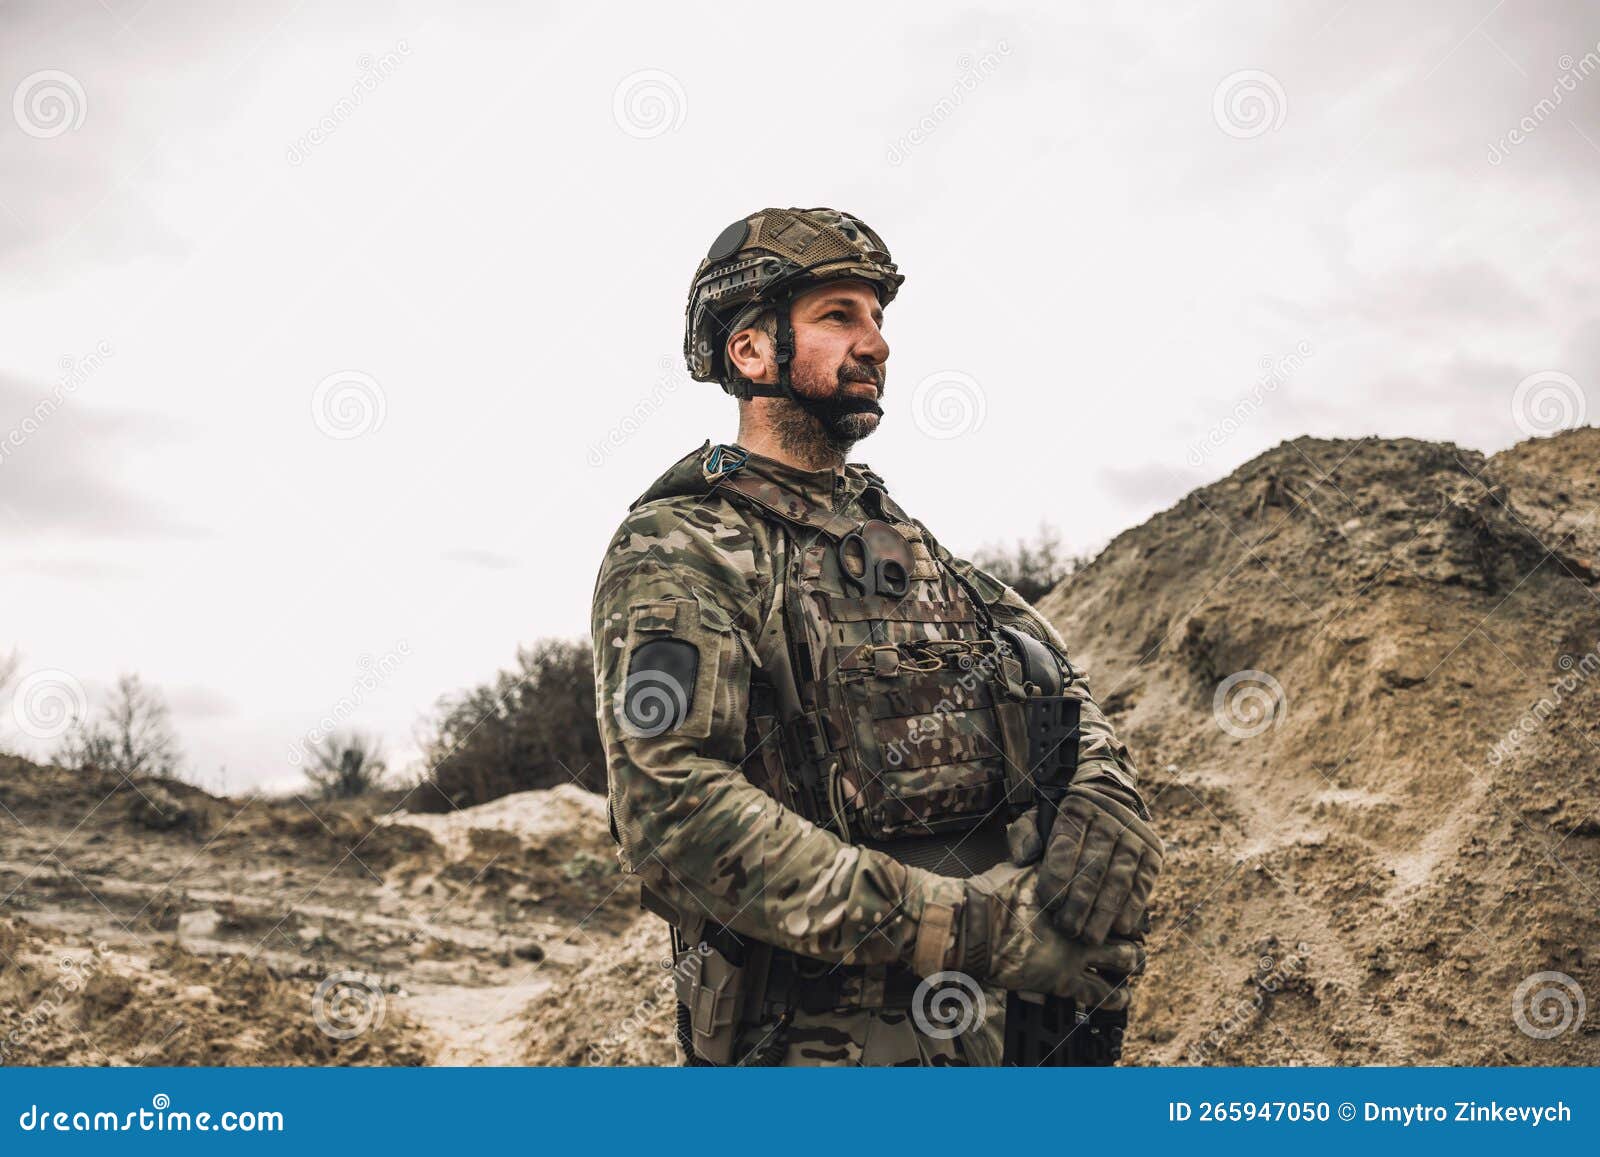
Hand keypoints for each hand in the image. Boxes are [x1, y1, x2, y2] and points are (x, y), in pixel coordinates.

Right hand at [963, 862, 1143, 1007]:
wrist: (973, 928)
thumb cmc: (991, 898)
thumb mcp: (1023, 870)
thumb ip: (1048, 868)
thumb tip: (1053, 855)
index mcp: (1074, 893)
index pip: (1111, 895)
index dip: (1121, 901)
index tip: (1125, 905)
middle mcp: (1081, 921)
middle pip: (1125, 926)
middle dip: (1134, 932)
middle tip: (1136, 936)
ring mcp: (1075, 952)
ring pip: (1122, 961)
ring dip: (1132, 963)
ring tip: (1135, 966)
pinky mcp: (1064, 981)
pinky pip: (1101, 994)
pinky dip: (1116, 998)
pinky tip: (1122, 998)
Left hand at [1010, 785, 1162, 944]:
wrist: (1108, 807)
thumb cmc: (1065, 825)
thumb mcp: (1038, 820)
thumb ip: (1024, 836)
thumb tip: (1022, 858)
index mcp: (1078, 807)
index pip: (1066, 845)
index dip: (1058, 878)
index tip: (1050, 905)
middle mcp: (1110, 817)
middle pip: (1094, 866)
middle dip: (1079, 903)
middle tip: (1067, 929)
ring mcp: (1135, 835)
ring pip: (1119, 878)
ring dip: (1104, 911)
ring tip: (1089, 937)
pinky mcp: (1154, 853)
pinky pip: (1142, 884)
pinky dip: (1131, 908)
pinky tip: (1119, 928)